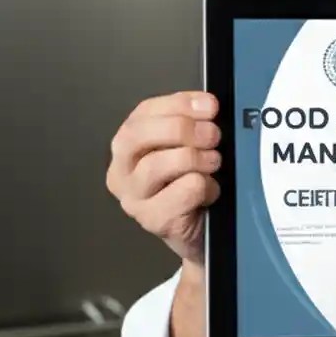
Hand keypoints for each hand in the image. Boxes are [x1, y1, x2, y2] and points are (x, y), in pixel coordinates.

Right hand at [106, 91, 222, 269]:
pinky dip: (206, 186)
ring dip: (196, 159)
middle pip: (139, 135)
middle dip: (182, 128)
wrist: (201, 232)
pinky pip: (184, 190)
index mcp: (128, 145)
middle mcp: (122, 171)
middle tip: (213, 134)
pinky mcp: (153, 219)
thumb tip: (208, 103)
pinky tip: (210, 192)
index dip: (178, 104)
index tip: (209, 105)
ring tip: (213, 164)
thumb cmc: (194, 185)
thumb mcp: (189, 147)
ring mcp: (133, 198)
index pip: (144, 112)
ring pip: (158, 163)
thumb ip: (192, 123)